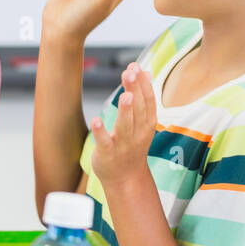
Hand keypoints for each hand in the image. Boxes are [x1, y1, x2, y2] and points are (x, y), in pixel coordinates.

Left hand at [90, 63, 155, 184]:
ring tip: (125, 94)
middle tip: (131, 71)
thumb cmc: (132, 145)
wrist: (126, 178)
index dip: (144, 84)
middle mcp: (138, 133)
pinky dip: (101, 132)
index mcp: (147, 124)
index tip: (137, 66)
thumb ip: (142, 98)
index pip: (148, 101)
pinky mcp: (108, 153)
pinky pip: (105, 142)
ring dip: (126, 110)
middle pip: (138, 109)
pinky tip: (96, 120)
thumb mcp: (142, 122)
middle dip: (135, 89)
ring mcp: (123, 144)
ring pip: (125, 125)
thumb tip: (145, 72)